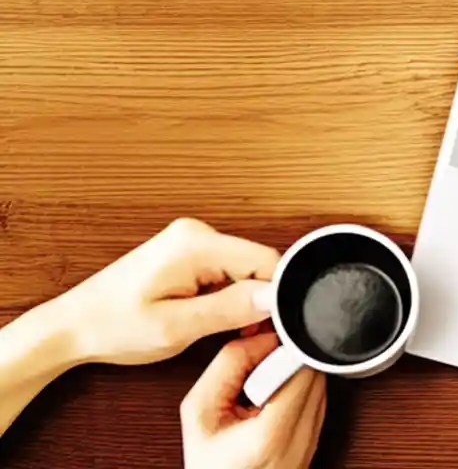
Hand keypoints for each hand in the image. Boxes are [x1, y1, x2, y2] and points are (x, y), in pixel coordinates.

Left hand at [56, 217, 279, 365]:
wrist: (73, 326)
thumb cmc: (112, 326)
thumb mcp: (177, 327)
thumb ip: (230, 308)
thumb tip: (275, 296)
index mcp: (195, 244)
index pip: (267, 260)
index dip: (276, 295)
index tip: (270, 325)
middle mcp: (197, 233)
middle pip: (258, 264)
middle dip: (258, 300)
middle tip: (239, 333)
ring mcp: (192, 241)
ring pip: (245, 270)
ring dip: (241, 300)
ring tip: (215, 326)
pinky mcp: (189, 252)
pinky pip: (228, 271)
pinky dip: (227, 296)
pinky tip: (208, 315)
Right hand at [182, 333, 326, 468]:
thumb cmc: (209, 463)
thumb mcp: (199, 411)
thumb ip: (229, 365)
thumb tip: (263, 337)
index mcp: (272, 434)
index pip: (301, 368)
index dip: (283, 348)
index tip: (263, 345)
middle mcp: (302, 438)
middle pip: (313, 370)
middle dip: (287, 357)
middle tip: (258, 363)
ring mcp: (314, 439)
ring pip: (318, 380)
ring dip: (293, 371)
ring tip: (261, 384)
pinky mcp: (317, 437)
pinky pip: (316, 397)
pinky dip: (297, 388)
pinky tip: (271, 396)